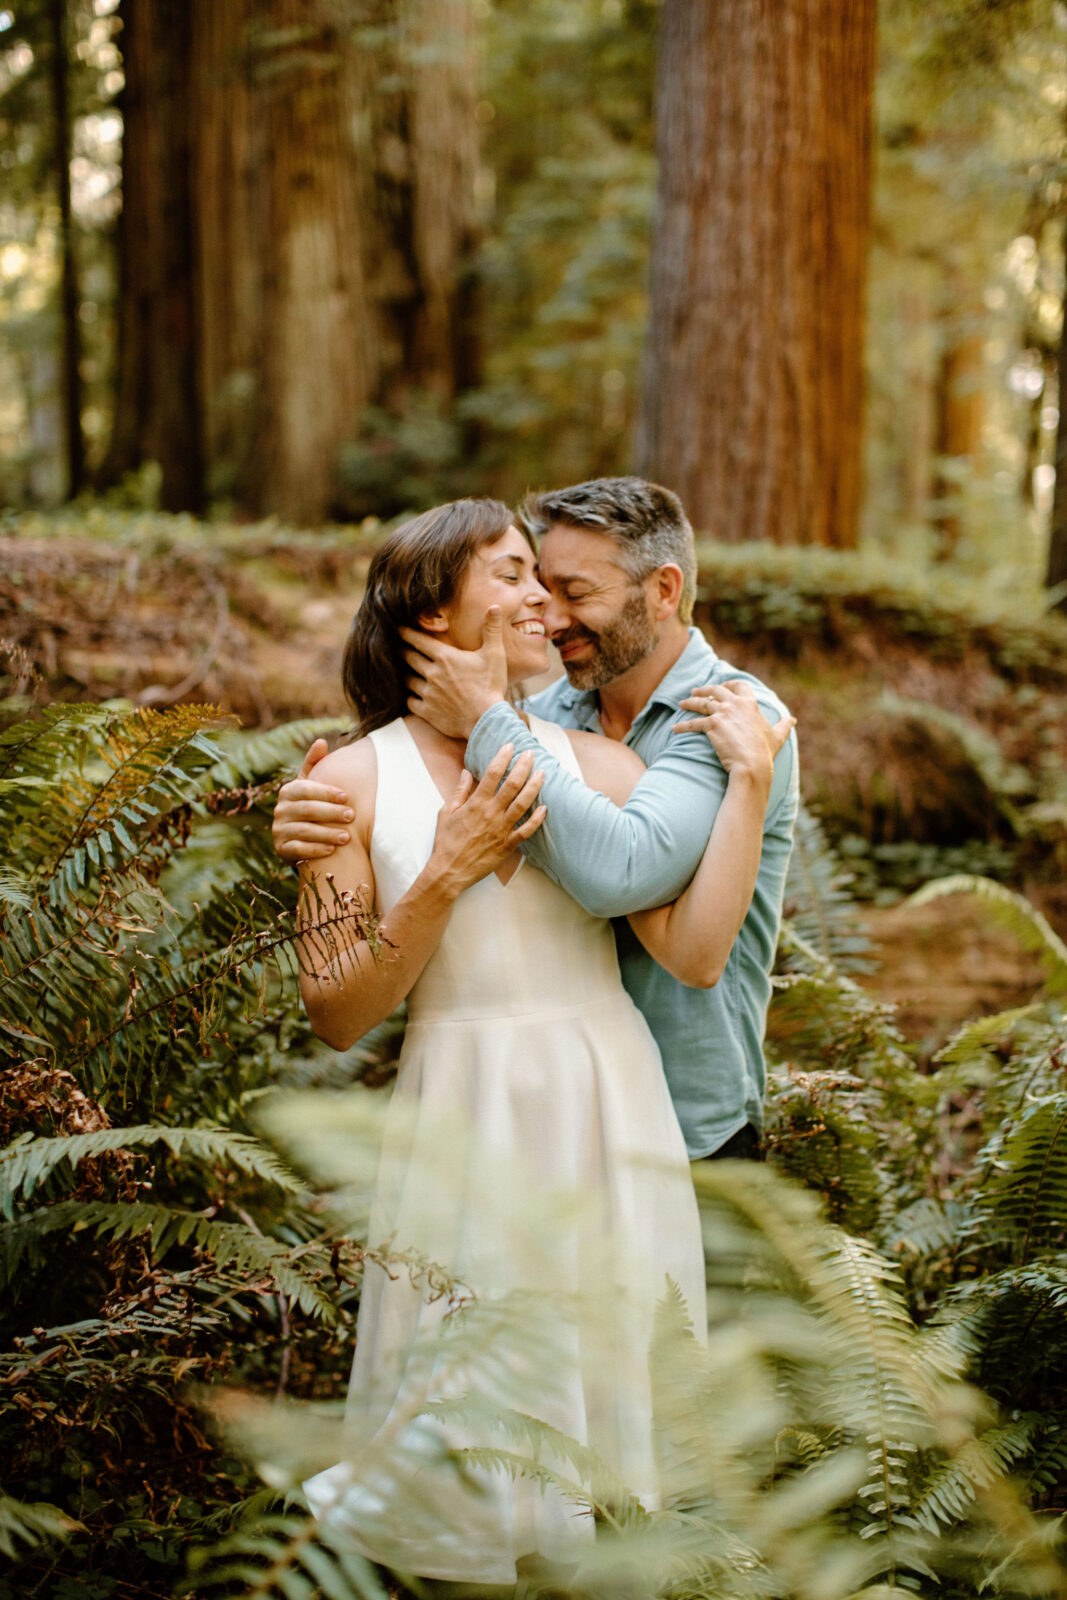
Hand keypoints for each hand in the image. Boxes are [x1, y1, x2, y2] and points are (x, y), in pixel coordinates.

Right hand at [272, 739, 354, 862]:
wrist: (299, 836)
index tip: (347, 797)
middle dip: (331, 813)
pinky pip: (298, 850)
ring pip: (304, 831)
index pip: (306, 789)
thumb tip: (321, 741)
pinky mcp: (281, 849)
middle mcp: (280, 810)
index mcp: (288, 791)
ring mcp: (279, 830)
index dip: (327, 793)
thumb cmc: (311, 805)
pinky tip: (333, 850)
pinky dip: (316, 850)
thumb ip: (315, 764)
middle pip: (307, 810)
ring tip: (347, 837)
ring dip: (327, 834)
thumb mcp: (311, 784)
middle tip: (352, 816)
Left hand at [400, 607, 508, 739]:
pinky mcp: (427, 711)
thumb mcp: (495, 654)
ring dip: (405, 674)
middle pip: (409, 658)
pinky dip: (410, 697)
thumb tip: (494, 607)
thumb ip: (491, 629)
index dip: (406, 633)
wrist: (487, 720)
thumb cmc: (491, 686)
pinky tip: (412, 696)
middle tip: (398, 647)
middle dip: (403, 651)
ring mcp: (428, 693)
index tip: (398, 629)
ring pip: (407, 679)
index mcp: (445, 657)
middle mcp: (432, 673)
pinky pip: (410, 701)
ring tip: (404, 671)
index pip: (418, 640)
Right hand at [428, 745, 546, 894]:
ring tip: (542, 773)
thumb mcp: (446, 813)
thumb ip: (459, 791)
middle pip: (513, 784)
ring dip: (534, 786)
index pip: (492, 773)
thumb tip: (466, 772)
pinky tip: (545, 808)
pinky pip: (527, 831)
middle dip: (523, 766)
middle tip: (530, 754)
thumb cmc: (445, 842)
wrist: (449, 872)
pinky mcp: (508, 845)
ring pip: (523, 804)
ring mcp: (501, 829)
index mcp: (476, 803)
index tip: (510, 746)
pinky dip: (537, 819)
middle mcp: (491, 813)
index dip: (503, 757)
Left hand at [673, 681, 794, 782]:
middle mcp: (735, 704)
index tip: (722, 687)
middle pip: (715, 690)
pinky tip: (674, 728)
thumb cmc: (765, 752)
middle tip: (695, 692)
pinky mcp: (711, 725)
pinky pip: (693, 723)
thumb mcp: (777, 736)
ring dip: (689, 703)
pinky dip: (682, 726)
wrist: (752, 764)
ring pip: (701, 704)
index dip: (729, 685)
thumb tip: (793, 719)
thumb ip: (784, 725)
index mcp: (750, 704)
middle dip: (704, 690)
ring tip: (682, 704)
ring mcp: (722, 713)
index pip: (738, 686)